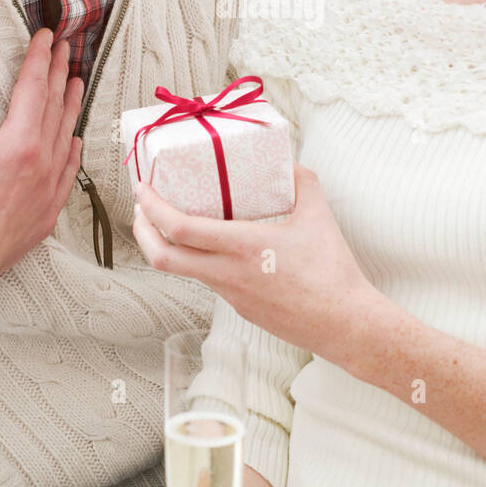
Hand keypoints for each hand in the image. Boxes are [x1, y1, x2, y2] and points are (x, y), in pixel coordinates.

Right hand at [0, 28, 83, 306]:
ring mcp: (50, 191)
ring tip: (76, 83)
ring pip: (67, 138)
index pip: (35, 88)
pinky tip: (73, 140)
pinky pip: (69, 174)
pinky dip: (71, 151)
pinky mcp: (48, 214)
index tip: (49, 36)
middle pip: (57, 108)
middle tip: (67, 50)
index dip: (41, 58)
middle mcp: (43, 165)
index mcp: (19, 144)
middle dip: (60, 74)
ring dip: (71, 108)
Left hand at [131, 162, 376, 364]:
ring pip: (185, 270)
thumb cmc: (332, 271)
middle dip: (142, 232)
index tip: (143, 190)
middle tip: (141, 210)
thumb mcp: (318, 216)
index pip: (181, 229)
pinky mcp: (241, 309)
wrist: (344, 324)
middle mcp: (228, 274)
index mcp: (243, 247)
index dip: (153, 208)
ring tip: (173, 223)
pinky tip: (216, 249)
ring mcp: (231, 295)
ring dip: (170, 247)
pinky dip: (201, 261)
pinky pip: (211, 281)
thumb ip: (302, 182)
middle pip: (163, 258)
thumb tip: (289, 162)